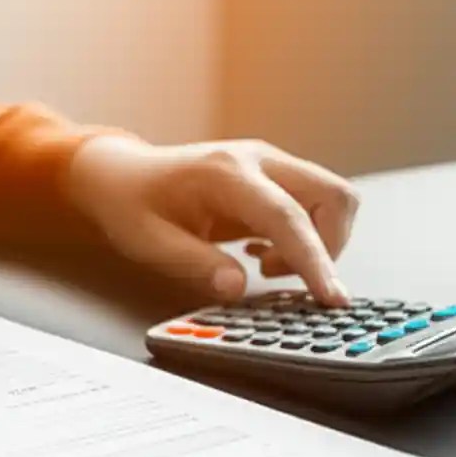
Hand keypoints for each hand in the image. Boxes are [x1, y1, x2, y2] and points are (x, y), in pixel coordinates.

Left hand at [64, 136, 358, 304]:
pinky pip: (313, 207)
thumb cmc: (130, 203)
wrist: (122, 175)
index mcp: (226, 173)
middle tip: (279, 276)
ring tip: (261, 264)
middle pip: (333, 196)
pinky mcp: (273, 179)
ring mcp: (269, 165)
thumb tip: (238, 287)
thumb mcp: (149, 242)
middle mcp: (258, 160)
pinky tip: (259, 253)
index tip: (330, 296)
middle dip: (327, 246)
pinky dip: (302, 237)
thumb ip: (194, 264)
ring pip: (331, 200)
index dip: (314, 259)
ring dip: (314, 243)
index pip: (287, 216)